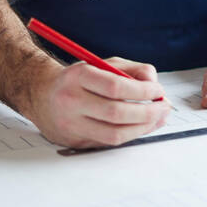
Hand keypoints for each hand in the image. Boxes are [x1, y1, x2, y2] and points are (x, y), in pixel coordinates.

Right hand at [28, 57, 170, 148]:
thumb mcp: (103, 64)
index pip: (115, 86)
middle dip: (148, 113)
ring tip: (158, 119)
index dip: (142, 91)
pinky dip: (130, 135)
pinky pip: (108, 142)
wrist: (41, 95)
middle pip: (116, 113)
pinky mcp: (74, 142)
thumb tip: (154, 85)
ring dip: (143, 128)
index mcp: (78, 77)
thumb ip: (133, 70)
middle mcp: (71, 101)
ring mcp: (71, 125)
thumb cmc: (79, 79)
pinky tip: (142, 127)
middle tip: (164, 108)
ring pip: (114, 134)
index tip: (158, 91)